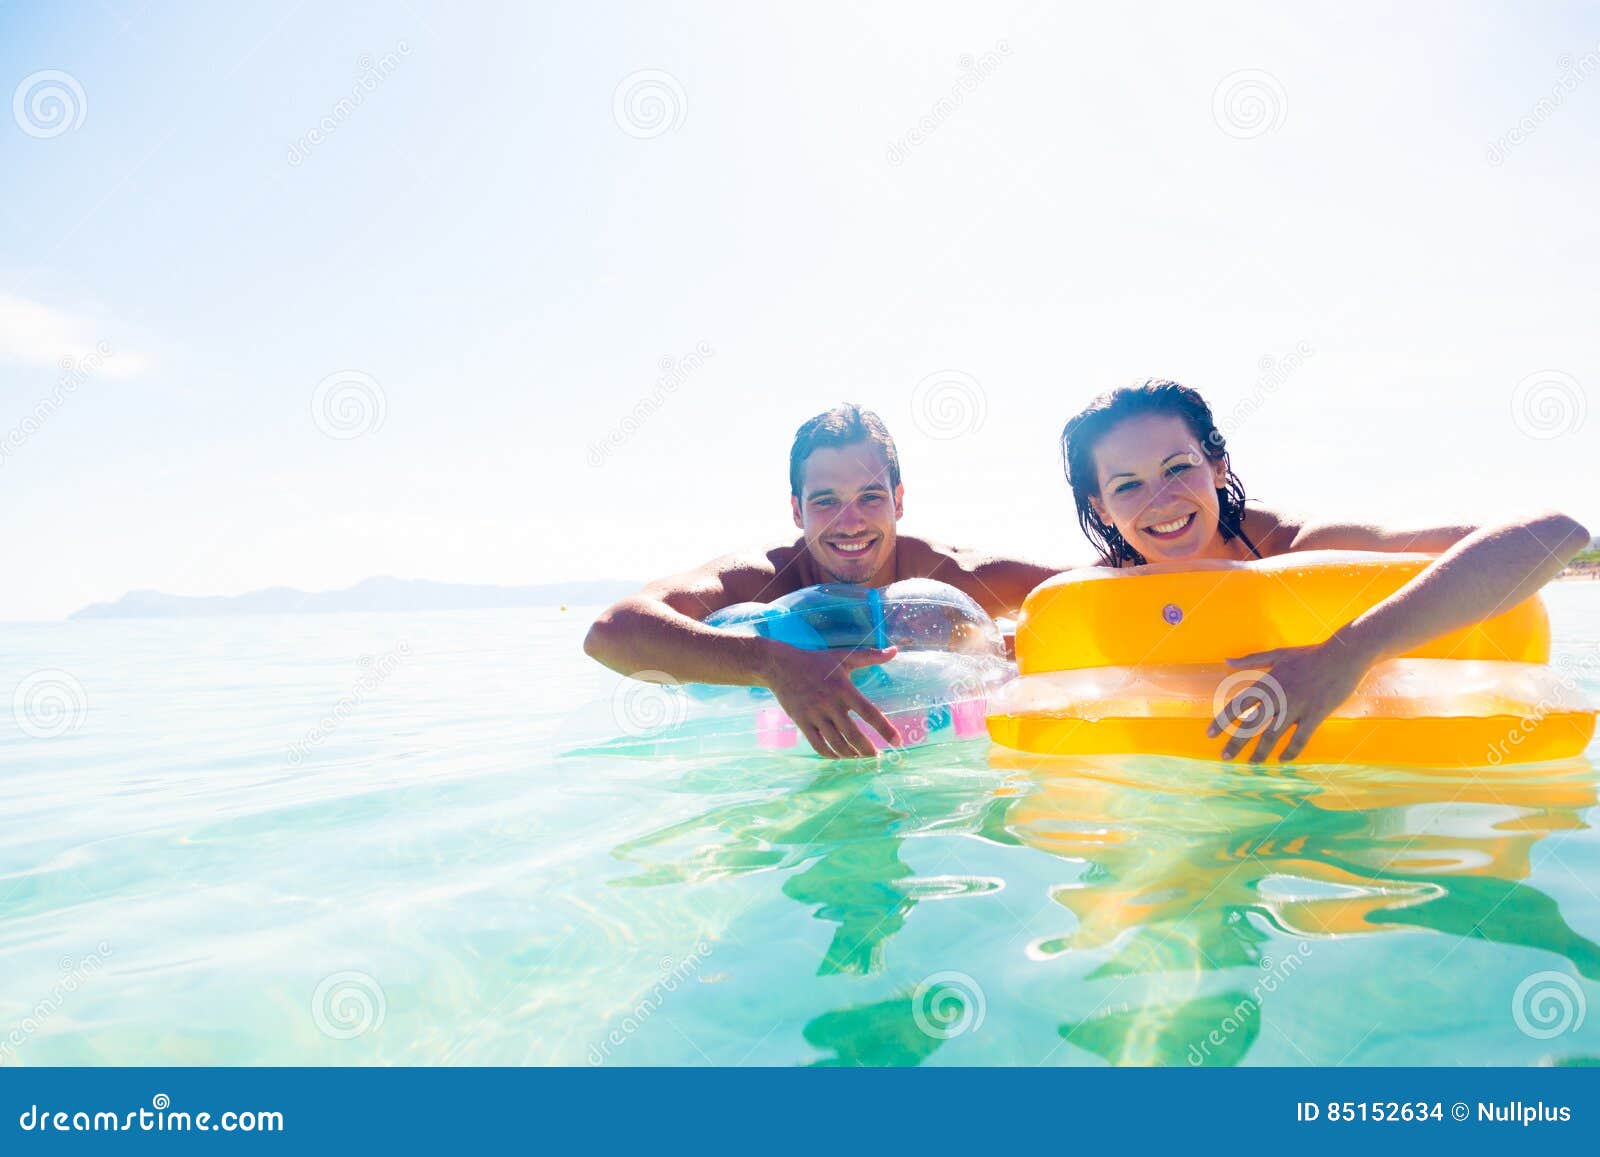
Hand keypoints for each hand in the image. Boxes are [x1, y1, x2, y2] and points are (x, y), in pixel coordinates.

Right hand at [761, 644, 901, 758]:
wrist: (780, 666)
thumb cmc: (815, 661)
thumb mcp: (843, 657)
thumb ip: (870, 656)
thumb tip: (895, 650)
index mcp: (844, 689)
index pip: (869, 713)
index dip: (885, 729)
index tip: (897, 742)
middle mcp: (830, 704)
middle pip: (853, 735)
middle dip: (868, 750)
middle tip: (878, 756)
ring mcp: (814, 715)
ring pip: (836, 743)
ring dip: (851, 755)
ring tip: (860, 757)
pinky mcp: (802, 722)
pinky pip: (818, 745)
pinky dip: (830, 755)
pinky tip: (839, 756)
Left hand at [1205, 637, 1374, 762]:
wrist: (1343, 654)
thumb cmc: (1309, 655)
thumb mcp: (1278, 655)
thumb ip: (1251, 660)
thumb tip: (1225, 661)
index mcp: (1267, 683)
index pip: (1238, 705)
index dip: (1222, 721)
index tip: (1210, 734)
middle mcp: (1278, 697)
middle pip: (1251, 724)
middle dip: (1236, 743)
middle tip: (1224, 757)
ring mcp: (1297, 707)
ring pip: (1272, 735)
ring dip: (1260, 752)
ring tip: (1251, 764)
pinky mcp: (1316, 714)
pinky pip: (1299, 739)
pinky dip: (1290, 751)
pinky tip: (1282, 760)